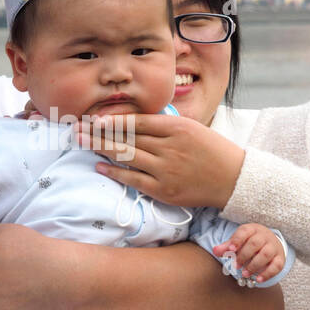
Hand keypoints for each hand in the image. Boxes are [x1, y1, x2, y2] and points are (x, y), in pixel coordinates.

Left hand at [77, 112, 244, 210]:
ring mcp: (166, 170)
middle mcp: (169, 147)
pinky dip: (115, 173)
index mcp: (176, 127)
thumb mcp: (192, 128)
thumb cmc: (211, 151)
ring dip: (100, 149)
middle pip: (126, 138)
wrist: (234, 179)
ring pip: (126, 156)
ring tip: (81, 143)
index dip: (111, 120)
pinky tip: (100, 166)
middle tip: (76, 129)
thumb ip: (164, 125)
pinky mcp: (164, 190)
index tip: (93, 119)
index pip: (136, 121)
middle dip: (97, 133)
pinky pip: (133, 180)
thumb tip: (132, 121)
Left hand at [213, 223, 284, 283]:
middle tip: (235, 266)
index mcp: (252, 229)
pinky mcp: (280, 258)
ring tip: (244, 274)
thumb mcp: (238, 241)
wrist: (271, 242)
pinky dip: (268, 273)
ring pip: (266, 254)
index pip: (245, 231)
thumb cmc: (250, 242)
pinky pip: (276, 266)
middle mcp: (264, 236)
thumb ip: (227, 247)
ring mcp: (274, 247)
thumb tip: (215, 251)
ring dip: (254, 265)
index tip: (230, 249)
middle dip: (244, 255)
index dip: (237, 240)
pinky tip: (258, 279)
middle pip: (255, 243)